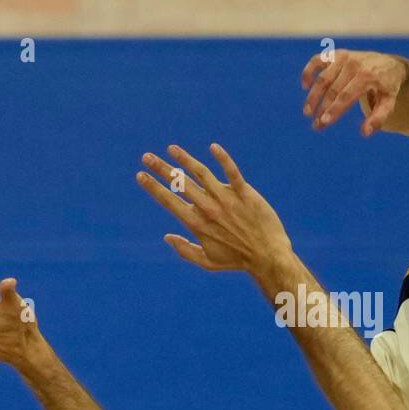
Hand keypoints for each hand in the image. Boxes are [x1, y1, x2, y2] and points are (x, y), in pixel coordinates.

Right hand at [138, 143, 292, 275]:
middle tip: (147, 156)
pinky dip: (223, 158)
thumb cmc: (237, 260)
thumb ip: (184, 250)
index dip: (153, 187)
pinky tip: (213, 147)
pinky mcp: (245, 193)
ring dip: (184, 159)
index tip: (140, 175)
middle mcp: (208, 208)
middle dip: (161, 168)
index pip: (169, 201)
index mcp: (197, 224)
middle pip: (180, 183)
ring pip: (202, 173)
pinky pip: (232, 171)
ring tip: (172, 149)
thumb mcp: (207, 262)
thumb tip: (166, 237)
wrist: (267, 256)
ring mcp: (226, 199)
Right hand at [300, 49, 405, 133]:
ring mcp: (344, 57)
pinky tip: (305, 86)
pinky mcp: (336, 54)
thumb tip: (364, 133)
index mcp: (367, 76)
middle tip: (316, 125)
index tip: (324, 122)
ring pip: (323, 78)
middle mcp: (354, 64)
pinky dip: (309, 71)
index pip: (347, 95)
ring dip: (313, 95)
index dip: (334, 109)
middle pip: (333, 89)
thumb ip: (378, 117)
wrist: (389, 64)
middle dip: (322, 108)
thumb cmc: (386, 87)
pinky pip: (317, 60)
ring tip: (307, 112)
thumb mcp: (389, 102)